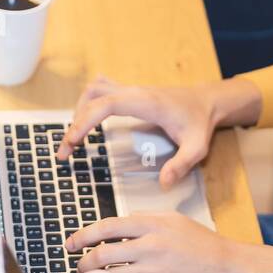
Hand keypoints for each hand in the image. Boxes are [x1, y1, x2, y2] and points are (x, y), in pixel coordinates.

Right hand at [57, 75, 262, 187]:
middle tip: (65, 152)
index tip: (71, 142)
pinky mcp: (131, 92)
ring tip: (74, 139)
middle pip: (93, 98)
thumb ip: (181, 165)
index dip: (84, 121)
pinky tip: (86, 118)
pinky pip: (101, 89)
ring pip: (94, 90)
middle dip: (74, 123)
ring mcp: (131, 89)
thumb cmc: (200, 121)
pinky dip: (88, 103)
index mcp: (146, 102)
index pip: (105, 105)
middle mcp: (134, 91)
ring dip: (79, 110)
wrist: (207, 100)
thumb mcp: (197, 147)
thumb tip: (163, 183)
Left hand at [68, 213, 251, 272]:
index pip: (108, 226)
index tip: (71, 242)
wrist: (230, 269)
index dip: (84, 235)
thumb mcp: (175, 220)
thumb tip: (119, 222)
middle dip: (84, 262)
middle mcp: (152, 247)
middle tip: (79, 266)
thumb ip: (146, 218)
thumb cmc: (203, 244)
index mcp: (153, 225)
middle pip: (103, 255)